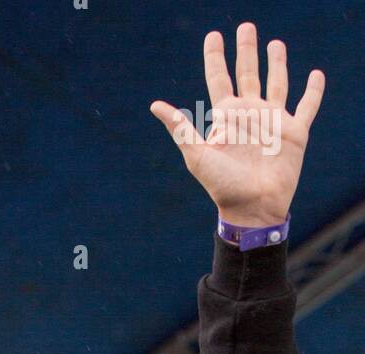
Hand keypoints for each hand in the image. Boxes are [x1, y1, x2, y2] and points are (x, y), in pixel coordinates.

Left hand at [150, 22, 323, 226]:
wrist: (252, 209)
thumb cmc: (222, 185)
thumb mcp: (197, 155)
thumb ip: (180, 128)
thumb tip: (154, 105)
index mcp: (226, 117)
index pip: (218, 78)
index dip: (215, 57)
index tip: (213, 36)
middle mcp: (249, 114)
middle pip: (247, 73)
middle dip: (246, 50)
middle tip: (246, 27)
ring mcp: (273, 121)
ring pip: (277, 83)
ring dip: (276, 63)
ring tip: (275, 44)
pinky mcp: (295, 132)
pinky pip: (308, 106)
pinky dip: (314, 91)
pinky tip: (316, 75)